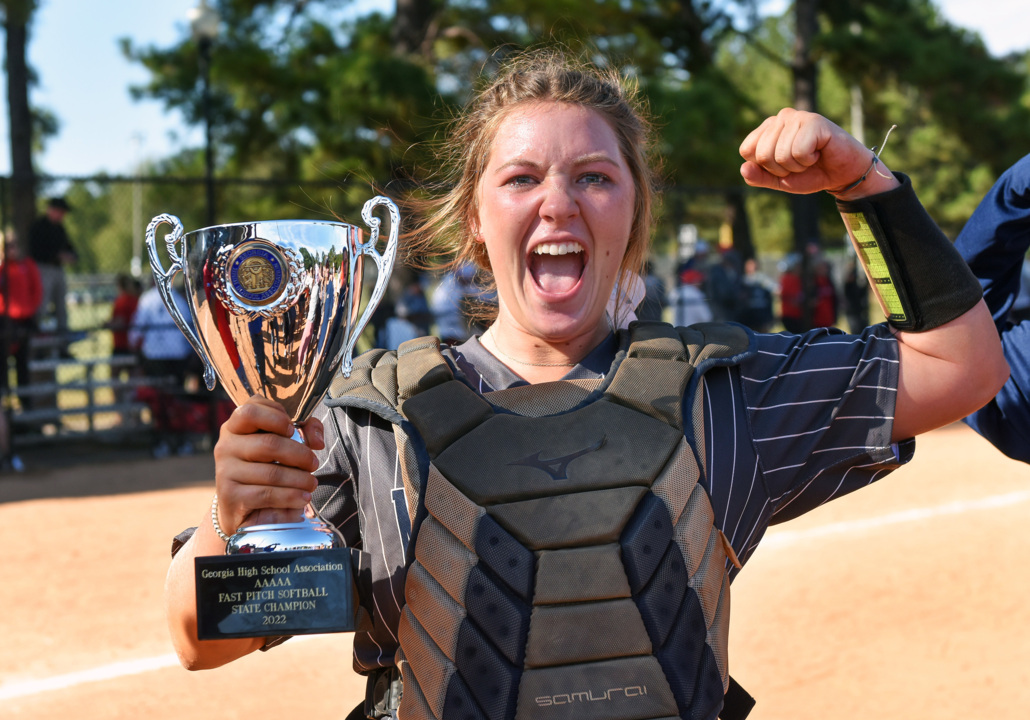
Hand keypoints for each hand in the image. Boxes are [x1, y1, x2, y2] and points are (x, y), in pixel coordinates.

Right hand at [212, 395, 324, 533]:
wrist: (242, 508)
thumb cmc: (267, 468)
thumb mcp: (284, 444)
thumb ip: (304, 431)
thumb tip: (317, 441)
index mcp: (235, 427)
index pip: (251, 410)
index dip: (276, 416)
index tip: (292, 429)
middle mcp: (226, 446)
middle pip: (269, 443)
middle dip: (300, 455)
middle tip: (313, 464)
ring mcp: (225, 471)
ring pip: (272, 473)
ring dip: (300, 479)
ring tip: (311, 484)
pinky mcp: (230, 496)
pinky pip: (267, 494)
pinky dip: (291, 497)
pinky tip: (302, 498)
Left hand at [739, 108, 898, 198]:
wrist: (841, 174)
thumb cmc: (810, 173)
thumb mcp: (779, 180)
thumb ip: (758, 177)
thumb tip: (743, 168)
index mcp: (767, 129)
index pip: (747, 150)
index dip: (765, 167)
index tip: (783, 165)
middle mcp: (780, 118)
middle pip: (762, 154)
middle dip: (781, 168)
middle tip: (799, 162)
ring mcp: (796, 117)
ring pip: (780, 155)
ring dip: (797, 165)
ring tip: (810, 157)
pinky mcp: (813, 121)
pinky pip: (798, 151)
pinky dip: (808, 159)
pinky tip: (819, 151)